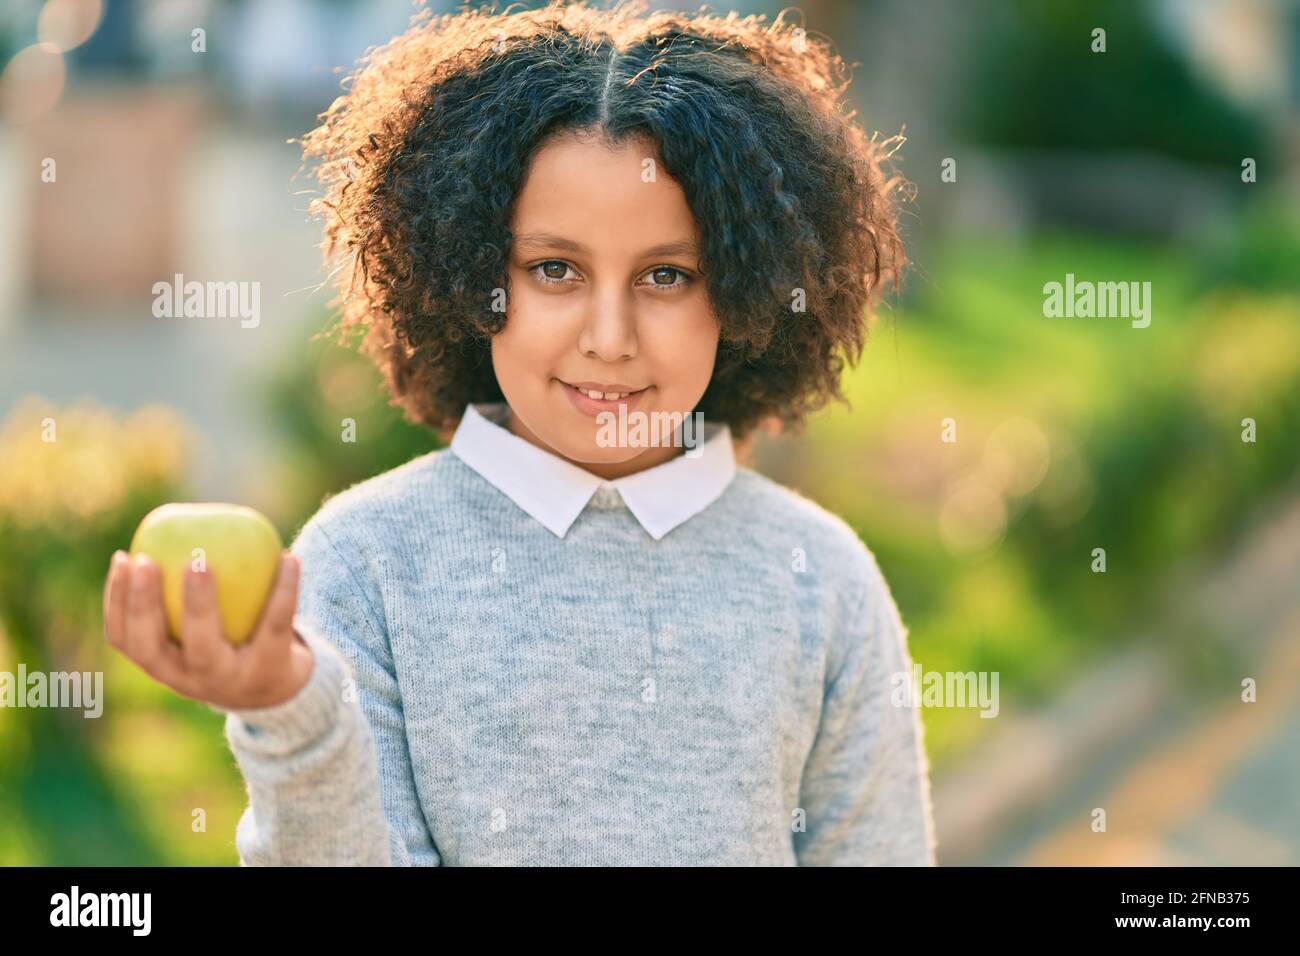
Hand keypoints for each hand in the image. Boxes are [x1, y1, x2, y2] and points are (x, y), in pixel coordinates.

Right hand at [102, 550, 314, 709]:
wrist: (280, 692)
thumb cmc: (231, 642)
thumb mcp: (201, 628)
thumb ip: (183, 592)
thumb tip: (173, 524)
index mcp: (163, 665)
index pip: (125, 638)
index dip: (116, 601)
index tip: (123, 557)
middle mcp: (188, 680)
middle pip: (153, 647)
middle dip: (143, 606)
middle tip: (147, 561)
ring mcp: (228, 681)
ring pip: (206, 645)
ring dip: (198, 603)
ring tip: (200, 561)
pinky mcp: (269, 673)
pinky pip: (273, 625)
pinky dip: (283, 590)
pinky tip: (287, 557)